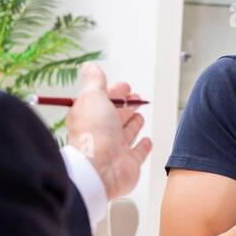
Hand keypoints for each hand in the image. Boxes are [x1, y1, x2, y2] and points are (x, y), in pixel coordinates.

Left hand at [66, 63, 152, 199]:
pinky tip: (146, 140)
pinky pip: (138, 152)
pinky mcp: (129, 163)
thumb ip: (95, 81)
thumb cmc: (93, 134)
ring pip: (127, 133)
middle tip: (134, 97)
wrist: (100, 169)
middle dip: (126, 105)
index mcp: (90, 117)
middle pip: (116, 116)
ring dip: (133, 123)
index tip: (124, 86)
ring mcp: (116, 149)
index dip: (114, 92)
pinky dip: (143, 146)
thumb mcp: (92, 97)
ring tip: (139, 115)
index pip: (103, 100)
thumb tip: (89, 67)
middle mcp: (101, 133)